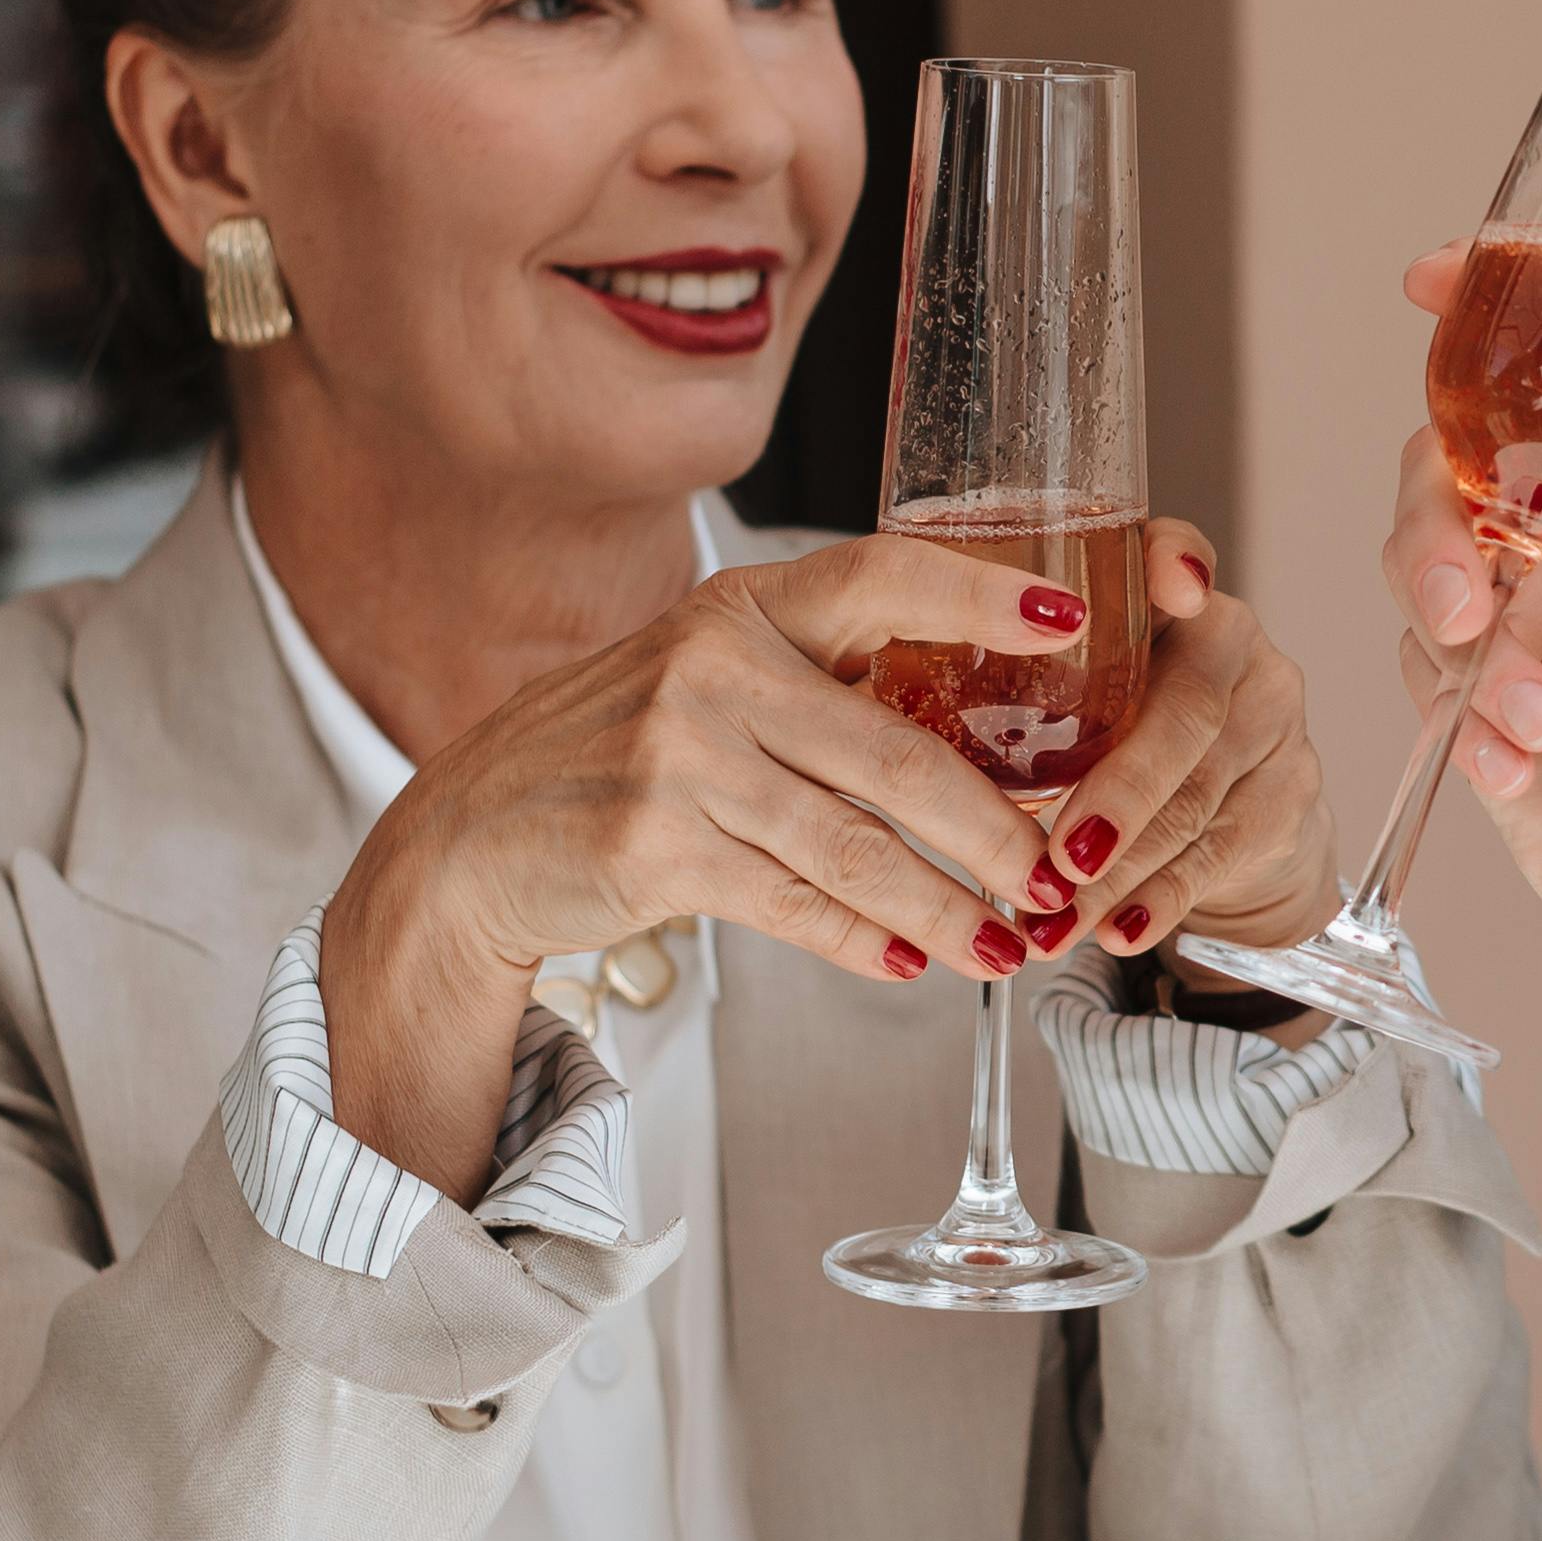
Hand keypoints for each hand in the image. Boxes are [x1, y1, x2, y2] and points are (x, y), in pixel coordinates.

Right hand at [342, 532, 1095, 986]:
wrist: (472, 836)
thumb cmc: (620, 752)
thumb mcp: (713, 678)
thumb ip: (822, 682)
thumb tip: (985, 722)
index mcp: (746, 608)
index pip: (883, 577)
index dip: (980, 594)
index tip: (1069, 619)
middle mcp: (712, 669)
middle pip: (895, 750)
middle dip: (994, 828)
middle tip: (1057, 876)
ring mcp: (677, 759)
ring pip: (854, 844)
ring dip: (942, 907)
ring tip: (1006, 945)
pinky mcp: (653, 848)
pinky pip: (792, 902)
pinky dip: (861, 940)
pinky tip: (910, 963)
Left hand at [992, 521, 1343, 972]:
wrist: (1231, 815)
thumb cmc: (1118, 737)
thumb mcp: (1068, 693)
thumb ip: (1016, 691)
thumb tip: (900, 746)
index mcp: (1170, 601)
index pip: (1179, 555)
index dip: (1177, 561)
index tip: (1173, 584)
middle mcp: (1235, 648)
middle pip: (1188, 713)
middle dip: (1119, 792)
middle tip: (1054, 857)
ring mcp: (1274, 722)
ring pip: (1197, 800)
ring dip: (1119, 872)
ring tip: (1051, 920)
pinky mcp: (1290, 796)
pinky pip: (1221, 854)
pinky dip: (1161, 899)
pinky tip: (1116, 930)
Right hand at [1376, 248, 1541, 1016]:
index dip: (1484, 321)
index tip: (1433, 282)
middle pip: (1444, 475)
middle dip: (1436, 535)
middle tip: (1466, 606)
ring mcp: (1506, 626)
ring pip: (1417, 580)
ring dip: (1466, 658)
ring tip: (1538, 722)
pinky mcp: (1464, 707)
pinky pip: (1421, 688)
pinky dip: (1471, 731)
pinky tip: (1529, 769)